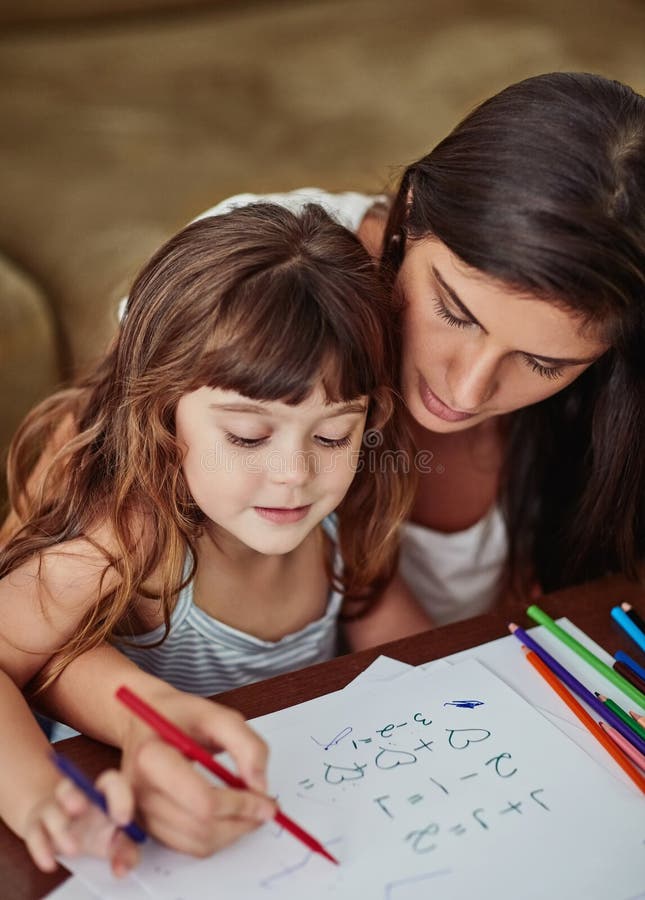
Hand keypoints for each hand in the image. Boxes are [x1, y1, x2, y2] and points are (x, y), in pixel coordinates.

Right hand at [23, 769, 139, 875]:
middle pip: (71, 787)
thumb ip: (125, 850)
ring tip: (73, 850)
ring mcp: (53, 809)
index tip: (123, 820)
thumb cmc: (96, 831)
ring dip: (59, 827)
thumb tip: (123, 866)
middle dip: (73, 796)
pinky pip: (35, 835)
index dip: (119, 796)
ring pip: (50, 810)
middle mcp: (75, 797)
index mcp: (101, 794)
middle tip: (80, 809)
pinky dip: (41, 849)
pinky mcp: (36, 827)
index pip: (111, 782)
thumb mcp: (114, 840)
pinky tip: (50, 863)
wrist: (63, 831)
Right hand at [121, 688, 276, 856]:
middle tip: (266, 807)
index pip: (203, 800)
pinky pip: (188, 847)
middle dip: (242, 822)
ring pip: (197, 844)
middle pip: (201, 827)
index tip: (266, 800)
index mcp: (152, 758)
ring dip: (232, 833)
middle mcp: (138, 791)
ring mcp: (140, 813)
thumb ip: (246, 744)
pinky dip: (216, 838)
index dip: (241, 805)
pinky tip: (229, 815)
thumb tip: (259, 785)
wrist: (143, 721)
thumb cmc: (179, 715)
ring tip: (250, 810)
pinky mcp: (146, 828)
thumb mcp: (218, 715)